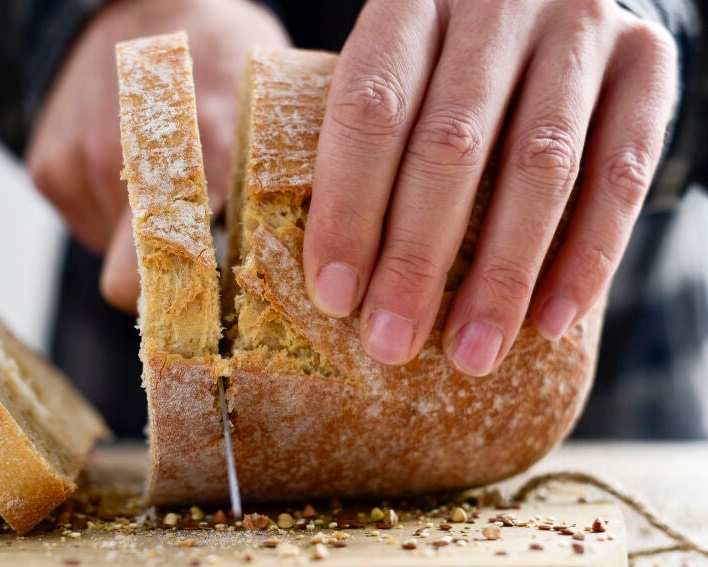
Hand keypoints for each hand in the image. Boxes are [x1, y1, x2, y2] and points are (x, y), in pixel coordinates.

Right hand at [26, 0, 288, 312]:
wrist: (135, 0)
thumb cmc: (221, 56)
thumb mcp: (273, 106)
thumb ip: (287, 183)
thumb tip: (322, 261)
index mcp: (209, 150)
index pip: (187, 269)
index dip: (196, 308)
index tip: (217, 318)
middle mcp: (131, 163)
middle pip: (131, 285)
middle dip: (160, 287)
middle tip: (194, 264)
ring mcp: (79, 163)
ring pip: (108, 257)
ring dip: (139, 243)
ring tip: (167, 190)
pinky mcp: (44, 167)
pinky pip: (85, 226)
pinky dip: (109, 215)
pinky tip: (132, 172)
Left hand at [303, 0, 676, 375]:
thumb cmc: (445, 60)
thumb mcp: (395, 71)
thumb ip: (366, 140)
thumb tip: (329, 272)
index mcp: (411, 1)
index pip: (370, 109)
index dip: (349, 209)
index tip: (335, 296)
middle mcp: (497, 3)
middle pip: (451, 144)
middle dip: (417, 259)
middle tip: (392, 343)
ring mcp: (579, 27)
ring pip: (540, 166)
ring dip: (502, 274)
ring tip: (472, 353)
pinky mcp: (646, 62)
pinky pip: (622, 173)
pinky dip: (586, 257)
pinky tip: (550, 321)